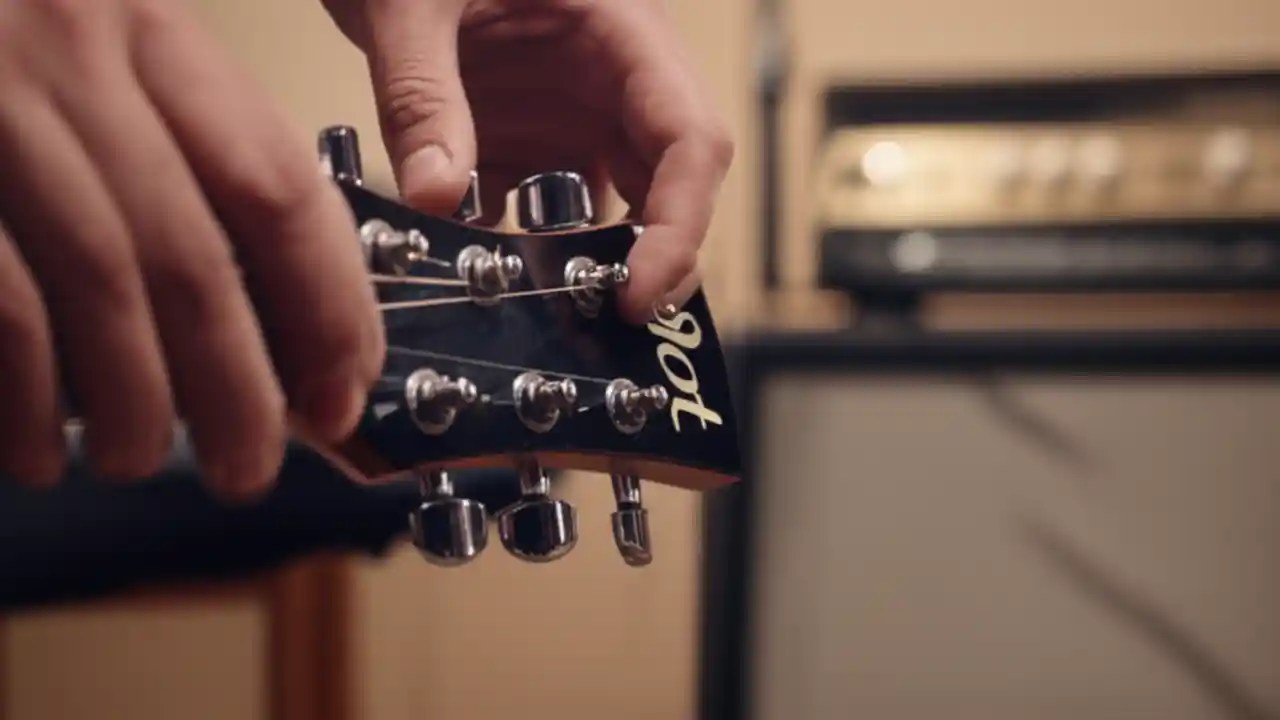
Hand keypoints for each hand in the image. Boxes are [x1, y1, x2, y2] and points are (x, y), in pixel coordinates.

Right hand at [0, 0, 384, 496]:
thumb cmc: (21, 62)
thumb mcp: (125, 76)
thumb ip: (205, 175)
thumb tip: (295, 342)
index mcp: (159, 38)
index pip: (281, 190)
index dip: (330, 311)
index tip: (341, 395)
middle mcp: (76, 59)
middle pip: (195, 258)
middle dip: (238, 390)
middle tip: (249, 466)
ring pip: (102, 287)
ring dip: (136, 404)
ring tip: (140, 457)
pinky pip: (2, 308)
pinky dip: (30, 396)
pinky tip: (43, 447)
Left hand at [321, 0, 733, 322]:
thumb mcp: (411, 2)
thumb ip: (422, 95)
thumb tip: (436, 196)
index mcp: (621, 31)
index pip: (690, 139)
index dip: (681, 225)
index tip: (640, 292)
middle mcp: (612, 79)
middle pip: (666, 184)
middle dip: (645, 259)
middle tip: (599, 326)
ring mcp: (570, 111)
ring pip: (606, 205)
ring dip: (576, 260)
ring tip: (532, 304)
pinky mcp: (524, 134)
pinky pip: (537, 206)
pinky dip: (513, 245)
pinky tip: (472, 266)